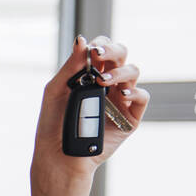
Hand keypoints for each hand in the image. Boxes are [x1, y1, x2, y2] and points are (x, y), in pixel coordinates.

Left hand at [31, 34, 148, 189]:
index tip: (92, 50)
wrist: (58, 155)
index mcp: (90, 74)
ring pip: (132, 72)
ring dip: (119, 72)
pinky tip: (121, 93)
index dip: (101, 45)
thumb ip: (71, 66)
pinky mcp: (129, 117)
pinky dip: (134, 92)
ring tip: (103, 81)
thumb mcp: (56, 91)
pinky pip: (142, 97)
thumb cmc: (53, 123)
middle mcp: (108, 83)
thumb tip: (82, 40)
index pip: (103, 49)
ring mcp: (120, 98)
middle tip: (99, 56)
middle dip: (112, 51)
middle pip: (121, 55)